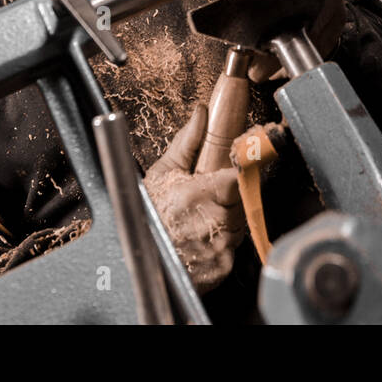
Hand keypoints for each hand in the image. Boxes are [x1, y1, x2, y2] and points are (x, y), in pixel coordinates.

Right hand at [144, 105, 244, 292]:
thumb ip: (188, 142)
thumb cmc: (147, 215)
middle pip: (244, 200)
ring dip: (228, 219)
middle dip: (232, 196)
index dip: (242, 170)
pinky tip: (202, 238)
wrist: (137, 257)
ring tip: (202, 218)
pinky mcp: (222, 267)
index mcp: (198, 194)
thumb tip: (202, 113)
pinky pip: (234, 248)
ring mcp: (219, 248)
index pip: (241, 176)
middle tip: (210, 196)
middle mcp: (213, 222)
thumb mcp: (162, 173)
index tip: (238, 166)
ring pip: (241, 224)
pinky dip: (222, 242)